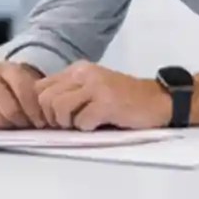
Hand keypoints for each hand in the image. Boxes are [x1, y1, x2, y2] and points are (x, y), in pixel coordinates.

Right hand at [0, 61, 44, 129]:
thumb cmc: (19, 88)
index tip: (43, 121)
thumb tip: (49, 117)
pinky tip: (0, 126)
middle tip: (29, 125)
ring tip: (15, 125)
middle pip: (10, 109)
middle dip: (23, 121)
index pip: (24, 90)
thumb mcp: (31, 85)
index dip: (35, 110)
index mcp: (7, 68)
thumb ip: (39, 97)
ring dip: (8, 127)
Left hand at [35, 61, 170, 130]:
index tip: (52, 121)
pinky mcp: (107, 102)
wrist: (158, 101)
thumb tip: (41, 114)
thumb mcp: (93, 89)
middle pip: (45, 98)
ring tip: (84, 124)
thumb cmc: (125, 101)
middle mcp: (85, 73)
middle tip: (69, 125)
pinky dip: (87, 128)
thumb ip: (69, 94)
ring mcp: (96, 86)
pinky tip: (100, 125)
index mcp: (78, 69)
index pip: (40, 87)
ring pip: (59, 107)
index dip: (40, 109)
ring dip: (68, 123)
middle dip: (52, 118)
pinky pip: (81, 121)